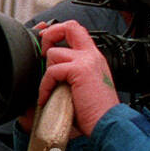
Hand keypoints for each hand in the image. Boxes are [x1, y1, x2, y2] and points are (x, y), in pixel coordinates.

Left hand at [20, 20, 119, 137]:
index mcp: (93, 58)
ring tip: (49, 90)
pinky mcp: (80, 70)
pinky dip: (45, 86)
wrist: (107, 123)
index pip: (77, 32)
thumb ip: (70, 77)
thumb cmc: (95, 112)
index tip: (47, 44)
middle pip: (69, 27)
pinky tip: (46, 98)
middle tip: (42, 54)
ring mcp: (86, 60)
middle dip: (50, 35)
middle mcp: (92, 55)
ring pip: (54, 53)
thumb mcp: (82, 88)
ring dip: (47, 73)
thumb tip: (50, 79)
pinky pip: (52, 71)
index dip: (58, 32)